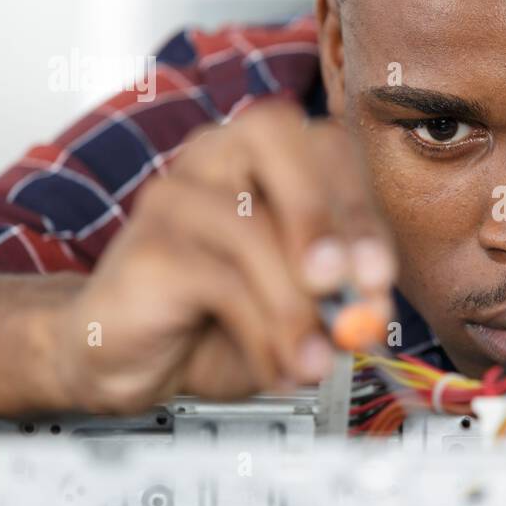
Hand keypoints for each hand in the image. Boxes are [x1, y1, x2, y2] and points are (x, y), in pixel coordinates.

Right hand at [46, 99, 395, 413]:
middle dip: (322, 213)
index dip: (359, 206)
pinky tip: (277, 368)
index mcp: (262, 156)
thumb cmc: (216, 317)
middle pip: (273, 136)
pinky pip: (219, 282)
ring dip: (296, 306)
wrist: (127, 355)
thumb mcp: (298, 307)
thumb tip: (372, 308)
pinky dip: (261, 334)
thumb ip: (339, 298)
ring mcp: (174, 197)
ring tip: (316, 360)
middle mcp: (214, 158)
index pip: (324, 145)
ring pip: (250, 227)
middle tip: (345, 283)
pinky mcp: (148, 250)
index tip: (379, 275)